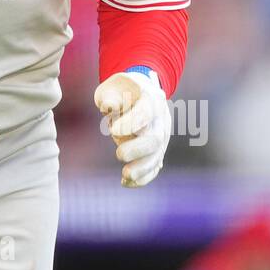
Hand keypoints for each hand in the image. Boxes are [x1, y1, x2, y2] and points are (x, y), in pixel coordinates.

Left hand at [93, 69, 170, 187]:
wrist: (137, 93)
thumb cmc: (121, 90)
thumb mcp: (112, 87)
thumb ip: (109, 96)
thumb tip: (108, 107)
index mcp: (151, 98)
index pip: (146, 111)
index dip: (132, 122)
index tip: (113, 130)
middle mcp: (160, 119)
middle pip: (155, 138)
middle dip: (138, 150)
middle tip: (119, 154)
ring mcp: (161, 136)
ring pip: (157, 156)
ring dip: (142, 169)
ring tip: (125, 175)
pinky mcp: (157, 150)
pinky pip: (154, 167)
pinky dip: (143, 178)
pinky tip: (126, 183)